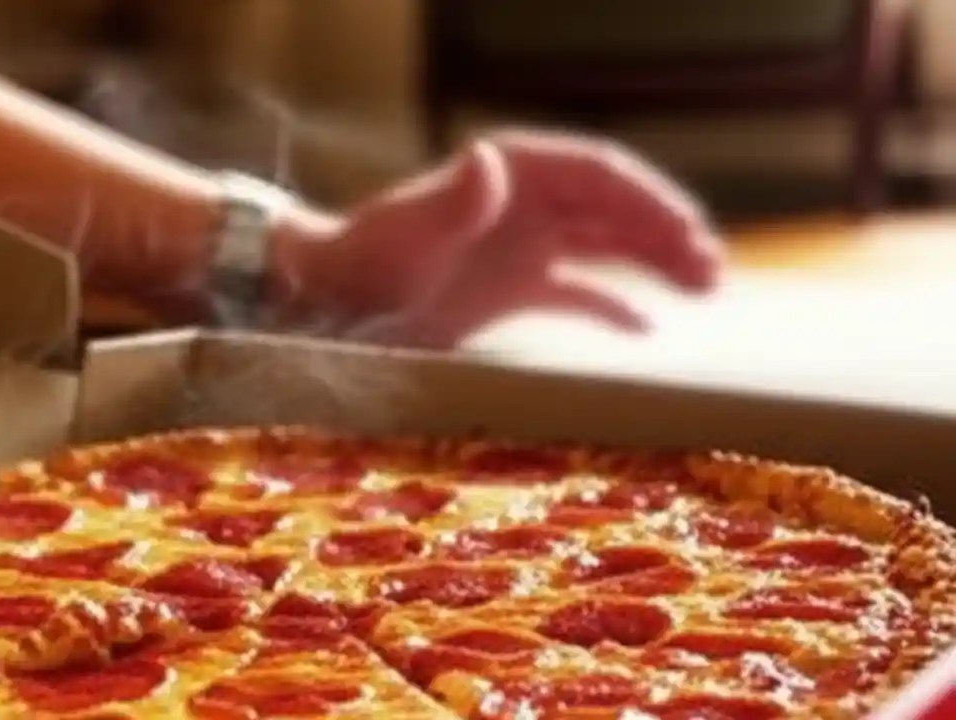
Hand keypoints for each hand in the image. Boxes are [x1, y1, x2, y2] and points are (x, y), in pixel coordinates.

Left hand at [270, 130, 722, 347]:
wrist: (326, 305)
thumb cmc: (360, 267)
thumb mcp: (404, 238)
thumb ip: (448, 204)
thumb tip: (489, 161)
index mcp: (507, 178)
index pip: (594, 173)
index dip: (646, 198)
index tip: (685, 231)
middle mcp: (522, 206)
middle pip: (612, 208)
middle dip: (663, 232)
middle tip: (710, 273)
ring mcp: (521, 248)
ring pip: (605, 246)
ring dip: (652, 263)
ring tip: (703, 290)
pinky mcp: (512, 291)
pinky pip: (576, 292)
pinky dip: (613, 306)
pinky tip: (647, 329)